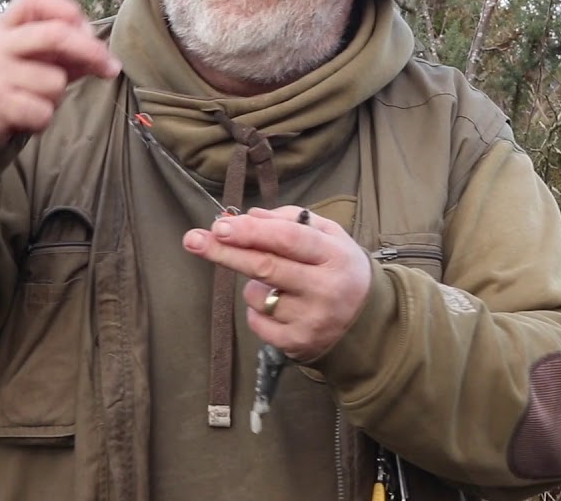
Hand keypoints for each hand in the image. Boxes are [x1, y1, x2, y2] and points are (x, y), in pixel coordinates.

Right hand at [0, 0, 120, 145]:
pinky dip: (44, 118)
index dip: (70, 12)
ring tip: (37, 97)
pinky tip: (29, 115)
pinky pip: (43, 111)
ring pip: (55, 81)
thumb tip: (107, 61)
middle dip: (91, 50)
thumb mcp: (33, 54)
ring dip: (57, 95)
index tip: (89, 31)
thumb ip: (67, 51)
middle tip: (111, 67)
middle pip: (56, 34)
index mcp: (7, 23)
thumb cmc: (10, 75)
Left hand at [183, 206, 372, 360]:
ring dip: (253, 285)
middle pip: (265, 267)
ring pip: (257, 296)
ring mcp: (312, 320)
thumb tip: (247, 216)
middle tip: (194, 239)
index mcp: (335, 256)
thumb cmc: (339, 268)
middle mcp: (325, 290)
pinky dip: (257, 311)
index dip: (251, 232)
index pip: (288, 240)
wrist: (367, 322)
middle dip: (224, 252)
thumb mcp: (328, 236)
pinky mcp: (298, 345)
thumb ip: (291, 220)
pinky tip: (279, 307)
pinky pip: (257, 323)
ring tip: (278, 285)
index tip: (220, 225)